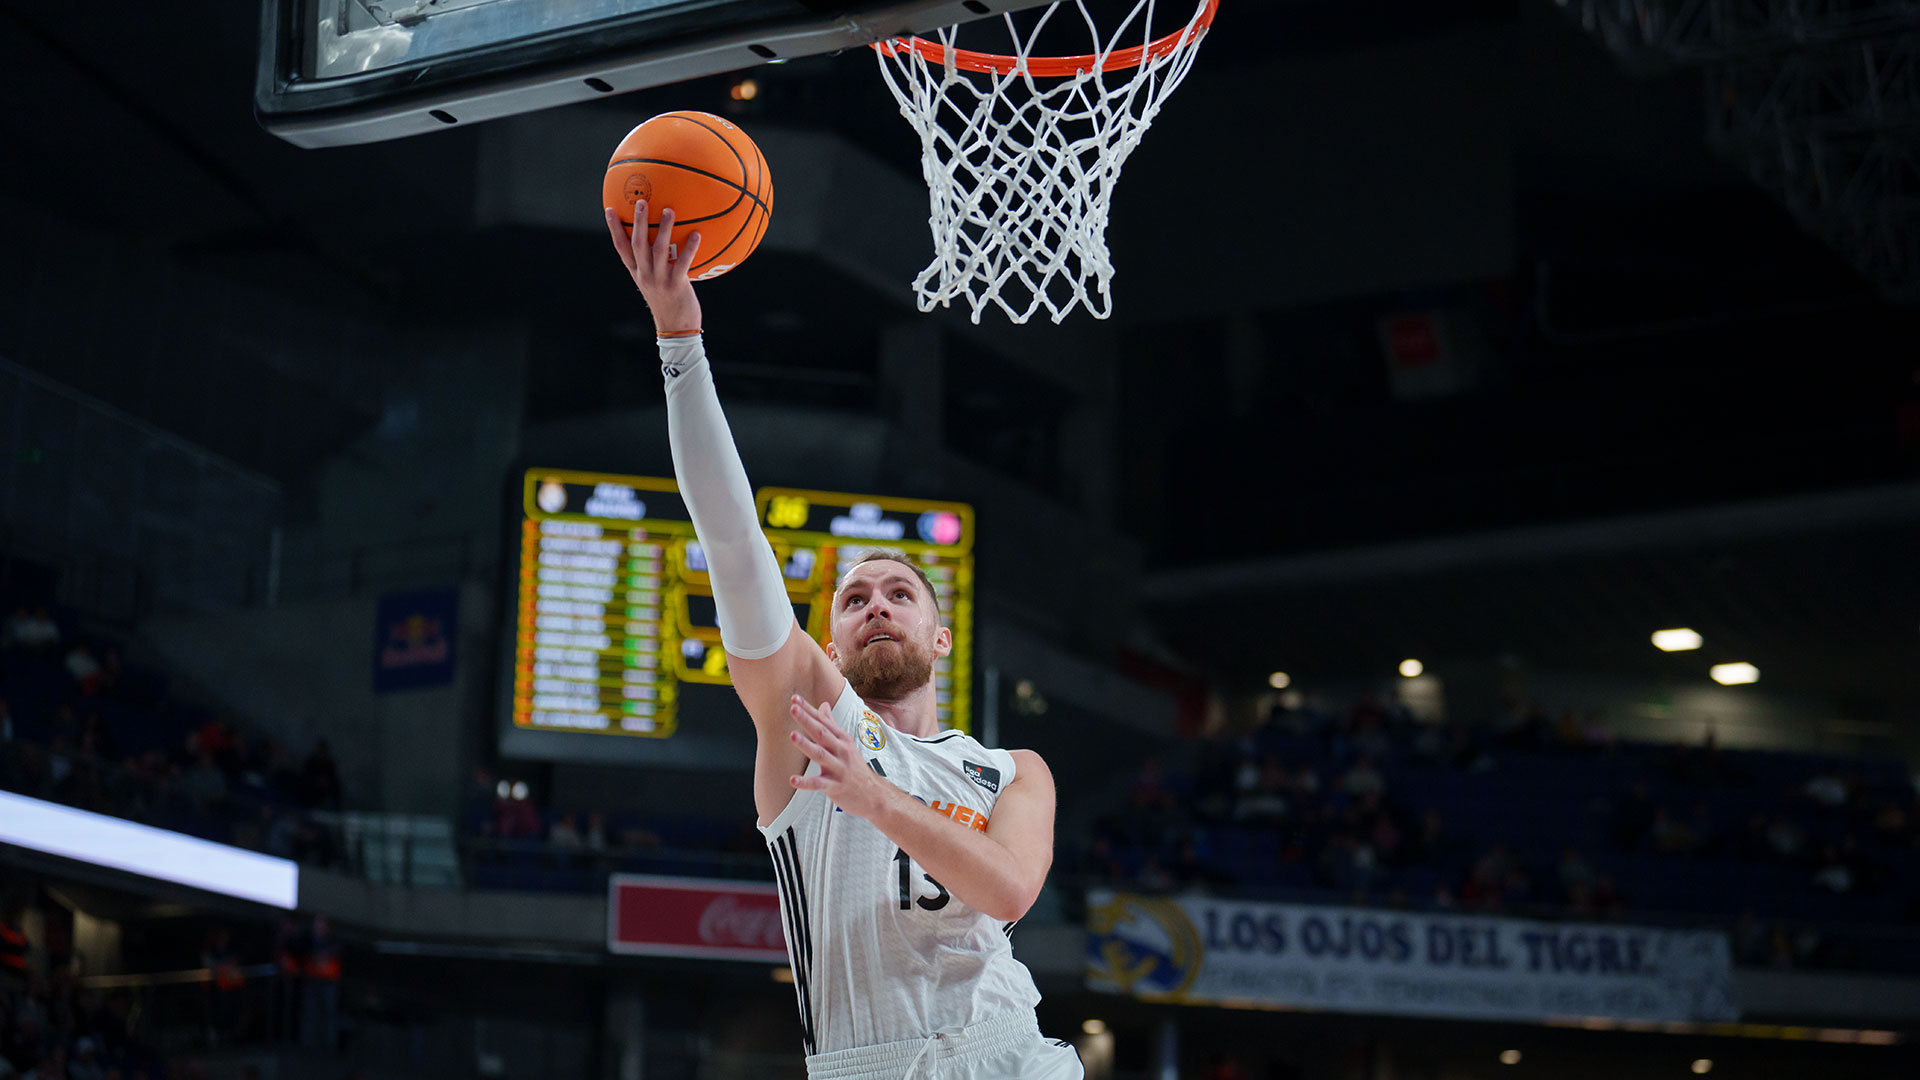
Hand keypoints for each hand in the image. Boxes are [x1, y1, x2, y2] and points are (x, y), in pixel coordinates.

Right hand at [605, 199, 702, 334]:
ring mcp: (660, 280)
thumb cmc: (668, 302)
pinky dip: (689, 248)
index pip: (621, 248)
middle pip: (637, 244)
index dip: (614, 229)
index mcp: (637, 273)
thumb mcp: (655, 282)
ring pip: (658, 250)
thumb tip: (663, 241)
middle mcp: (645, 275)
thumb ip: (655, 264)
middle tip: (641, 201)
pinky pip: (683, 263)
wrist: (676, 328)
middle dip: (638, 222)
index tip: (609, 209)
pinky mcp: (676, 286)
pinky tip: (697, 234)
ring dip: (664, 229)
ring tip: (669, 210)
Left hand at [788, 695, 893, 820]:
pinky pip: (819, 784)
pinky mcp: (835, 786)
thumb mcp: (845, 742)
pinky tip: (792, 780)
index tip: (794, 698)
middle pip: (822, 733)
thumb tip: (823, 704)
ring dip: (806, 745)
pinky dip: (806, 783)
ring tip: (792, 735)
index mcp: (841, 739)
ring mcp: (839, 768)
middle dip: (807, 720)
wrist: (873, 795)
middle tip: (793, 708)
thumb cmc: (855, 767)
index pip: (823, 721)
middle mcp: (841, 751)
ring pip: (821, 755)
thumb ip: (831, 724)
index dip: (809, 710)